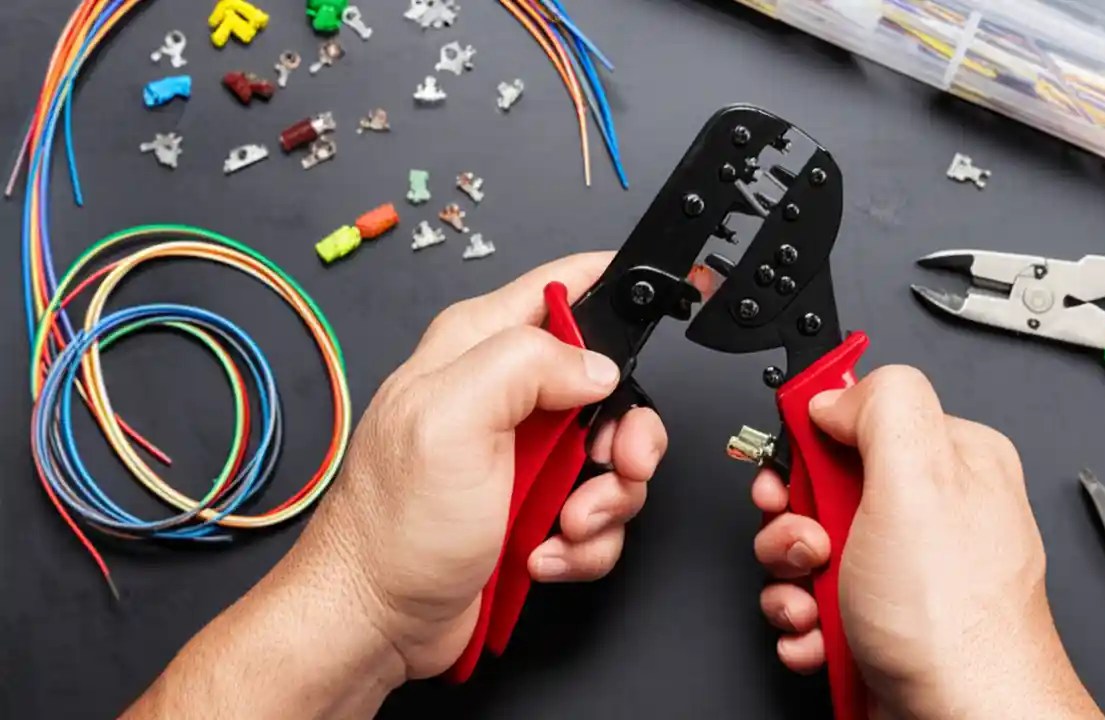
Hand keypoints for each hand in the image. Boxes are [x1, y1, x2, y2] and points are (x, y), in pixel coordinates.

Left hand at [288, 252, 666, 679]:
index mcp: (477, 347)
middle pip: (609, 384)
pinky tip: (542, 551)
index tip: (662, 308)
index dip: (618, 289)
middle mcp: (503, 395)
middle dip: (625, 435)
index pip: (564, 286)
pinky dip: (583, 542)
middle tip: (613, 464)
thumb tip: (596, 365)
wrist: (379, 620)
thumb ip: (526, 365)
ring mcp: (523, 454)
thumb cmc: (391, 529)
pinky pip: (598, 513)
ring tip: (565, 524)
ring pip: (614, 457)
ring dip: (605, 502)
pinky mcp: (536, 505)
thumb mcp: (450, 421)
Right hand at [752, 366, 1098, 717]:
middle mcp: (929, 511)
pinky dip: (803, 623)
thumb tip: (838, 393)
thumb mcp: (919, 480)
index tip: (791, 472)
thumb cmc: (957, 622)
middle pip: (820, 485)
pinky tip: (823, 636)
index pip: (859, 416)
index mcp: (949, 460)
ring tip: (815, 603)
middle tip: (811, 546)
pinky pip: (814, 601)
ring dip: (790, 580)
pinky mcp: (877, 618)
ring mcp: (901, 569)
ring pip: (808, 548)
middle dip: (792, 524)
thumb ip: (881, 407)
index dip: (809, 442)